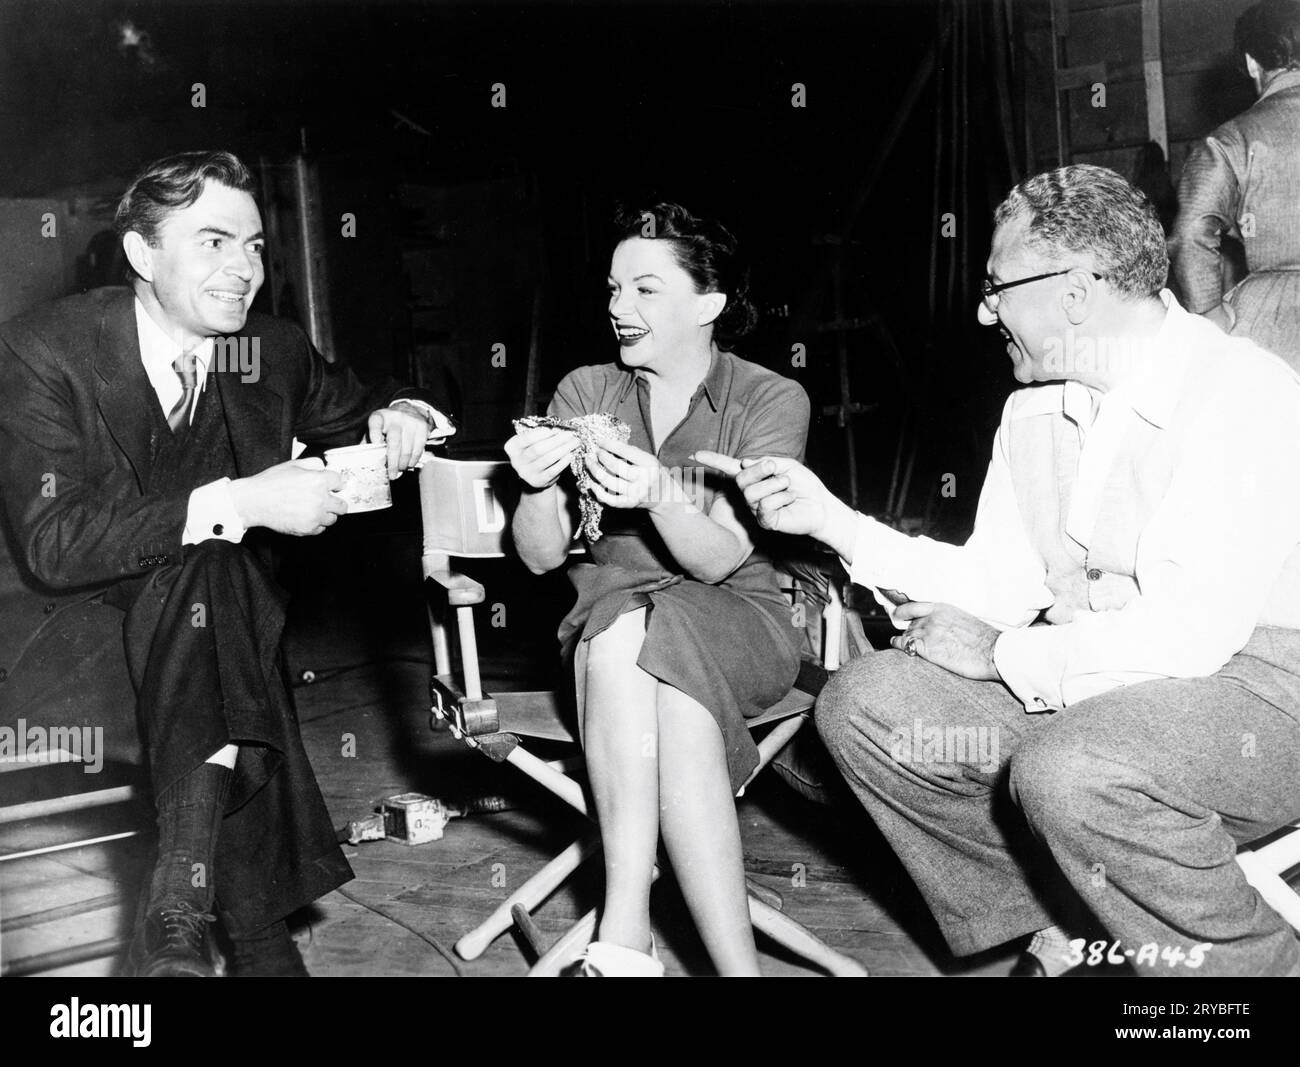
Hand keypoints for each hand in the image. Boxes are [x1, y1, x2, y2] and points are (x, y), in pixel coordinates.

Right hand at [229, 458, 346, 535]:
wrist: (253, 502)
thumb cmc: (271, 482)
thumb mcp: (293, 464)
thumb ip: (313, 464)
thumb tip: (325, 468)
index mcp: (318, 481)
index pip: (341, 482)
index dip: (336, 483)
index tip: (334, 486)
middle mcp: (320, 499)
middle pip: (342, 505)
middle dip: (336, 501)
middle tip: (327, 500)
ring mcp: (314, 516)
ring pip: (332, 519)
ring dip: (326, 514)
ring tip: (312, 508)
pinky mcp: (308, 529)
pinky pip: (320, 528)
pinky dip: (315, 524)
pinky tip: (304, 516)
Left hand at [367, 406, 433, 479]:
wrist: (410, 410)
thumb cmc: (389, 425)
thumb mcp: (377, 429)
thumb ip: (370, 443)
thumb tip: (367, 462)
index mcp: (380, 417)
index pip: (375, 424)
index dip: (375, 434)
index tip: (376, 444)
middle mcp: (395, 417)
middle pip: (394, 442)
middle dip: (393, 462)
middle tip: (392, 474)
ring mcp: (410, 422)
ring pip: (407, 448)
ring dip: (403, 464)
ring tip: (400, 470)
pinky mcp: (422, 427)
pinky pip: (418, 448)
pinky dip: (413, 460)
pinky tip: (409, 464)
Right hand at [505, 426, 579, 488]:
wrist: (534, 475)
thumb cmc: (534, 453)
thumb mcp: (531, 443)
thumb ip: (541, 435)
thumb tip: (559, 431)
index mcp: (512, 448)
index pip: (525, 439)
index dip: (541, 433)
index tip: (555, 429)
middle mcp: (517, 462)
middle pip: (538, 449)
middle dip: (556, 441)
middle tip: (569, 434)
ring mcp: (527, 473)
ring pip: (547, 459)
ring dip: (563, 449)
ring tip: (574, 442)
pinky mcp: (538, 481)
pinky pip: (553, 470)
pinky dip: (563, 462)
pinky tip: (570, 454)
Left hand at [585, 437, 674, 511]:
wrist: (664, 496)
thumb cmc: (653, 473)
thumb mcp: (648, 459)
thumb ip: (631, 453)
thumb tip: (607, 445)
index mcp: (649, 464)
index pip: (626, 451)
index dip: (610, 445)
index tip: (600, 441)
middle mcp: (643, 479)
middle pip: (616, 466)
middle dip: (601, 457)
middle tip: (594, 452)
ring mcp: (635, 493)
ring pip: (608, 482)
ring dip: (595, 470)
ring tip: (589, 462)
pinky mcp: (629, 504)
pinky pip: (609, 499)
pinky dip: (597, 491)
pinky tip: (591, 482)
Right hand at [694, 451, 835, 536]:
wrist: (821, 505)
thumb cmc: (804, 485)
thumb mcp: (787, 465)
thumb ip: (766, 462)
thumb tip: (743, 462)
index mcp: (754, 477)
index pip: (729, 468)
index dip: (713, 460)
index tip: (695, 454)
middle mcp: (750, 493)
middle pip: (741, 479)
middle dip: (760, 470)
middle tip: (776, 468)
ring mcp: (756, 509)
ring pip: (752, 493)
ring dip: (775, 485)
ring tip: (788, 488)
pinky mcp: (765, 522)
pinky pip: (765, 506)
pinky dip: (782, 498)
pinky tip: (790, 501)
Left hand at [890, 601, 1000, 680]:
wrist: (992, 652)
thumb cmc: (984, 640)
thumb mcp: (964, 620)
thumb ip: (949, 621)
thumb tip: (945, 628)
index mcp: (943, 609)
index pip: (914, 607)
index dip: (903, 612)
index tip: (897, 615)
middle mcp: (932, 618)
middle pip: (912, 624)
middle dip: (910, 631)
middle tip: (912, 638)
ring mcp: (928, 632)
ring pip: (907, 634)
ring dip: (906, 639)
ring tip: (907, 645)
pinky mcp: (926, 648)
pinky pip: (905, 644)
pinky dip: (899, 645)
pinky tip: (898, 647)